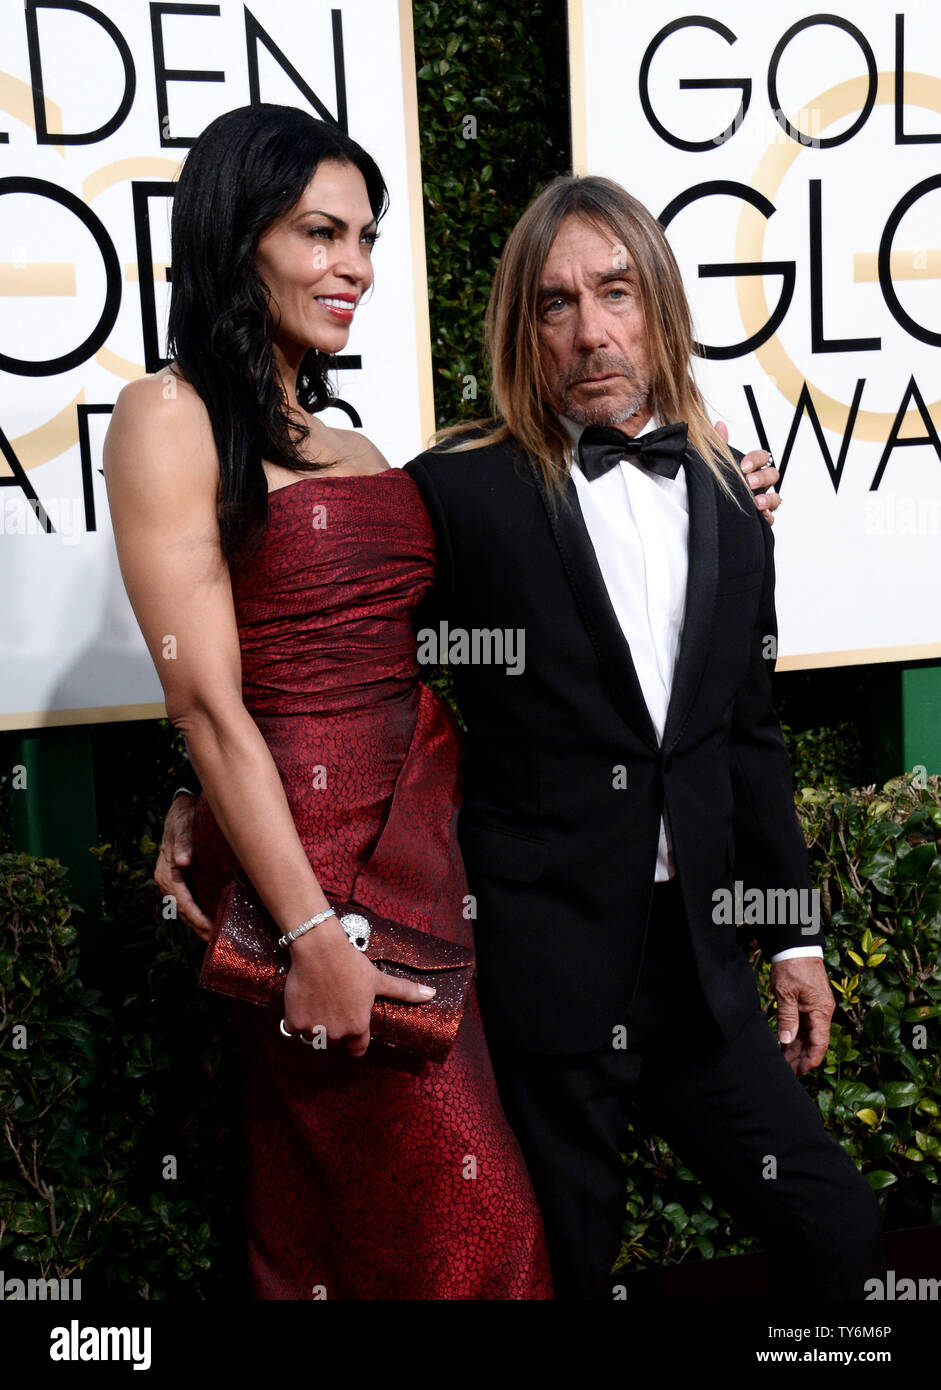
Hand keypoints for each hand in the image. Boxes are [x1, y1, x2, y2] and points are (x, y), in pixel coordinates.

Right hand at [155, 791, 213, 940]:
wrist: (180, 807)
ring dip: (196, 923)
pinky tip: (208, 919)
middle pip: (182, 910)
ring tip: (213, 936)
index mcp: (166, 872)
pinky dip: (195, 912)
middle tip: (216, 939)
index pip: (182, 901)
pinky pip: (185, 900)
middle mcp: (166, 879)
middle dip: (197, 926)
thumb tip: (184, 861)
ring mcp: (171, 880)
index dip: (196, 917)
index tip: (210, 928)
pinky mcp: (178, 878)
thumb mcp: (183, 826)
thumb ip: (184, 843)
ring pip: (183, 908)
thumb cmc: (184, 817)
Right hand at [283, 919, 435, 1057]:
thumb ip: (404, 991)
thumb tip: (432, 994)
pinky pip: (294, 1030)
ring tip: (318, 1003)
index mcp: (358, 1027)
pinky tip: (303, 1002)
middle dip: (334, 1028)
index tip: (351, 1028)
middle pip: (335, 1041)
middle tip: (334, 1006)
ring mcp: (314, 1030)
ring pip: (313, 1038)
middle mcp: (337, 1033)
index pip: (358, 1050)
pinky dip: (297, 1020)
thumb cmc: (352, 964)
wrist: (320, 950)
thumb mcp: (378, 980)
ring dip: (315, 1028)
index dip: (355, 1041)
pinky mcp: (295, 1022)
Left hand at [714, 421, 780, 524]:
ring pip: (776, 497)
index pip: (762, 457)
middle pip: (772, 475)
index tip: (743, 466)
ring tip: (756, 502)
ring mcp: (762, 500)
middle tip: (749, 483)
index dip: (756, 459)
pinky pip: (771, 517)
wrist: (712, 509)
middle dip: (762, 478)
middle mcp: (760, 483)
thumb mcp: (718, 464)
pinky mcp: (761, 518)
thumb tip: (719, 426)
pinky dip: (768, 516)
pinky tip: (762, 516)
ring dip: (769, 499)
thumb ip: (720, 445)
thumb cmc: (720, 484)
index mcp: (752, 468)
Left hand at [770, 957, 834, 1074]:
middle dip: (801, 1057)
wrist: (795, 946)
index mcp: (821, 1010)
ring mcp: (816, 1008)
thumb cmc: (792, 966)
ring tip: (785, 1062)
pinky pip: (803, 1024)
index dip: (811, 1059)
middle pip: (813, 1041)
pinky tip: (785, 1045)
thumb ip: (787, 1017)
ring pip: (807, 1034)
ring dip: (797, 1048)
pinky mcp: (808, 1003)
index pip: (820, 1042)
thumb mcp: (786, 993)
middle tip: (787, 1070)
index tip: (801, 1071)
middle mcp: (822, 1012)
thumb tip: (786, 1041)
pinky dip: (795, 1035)